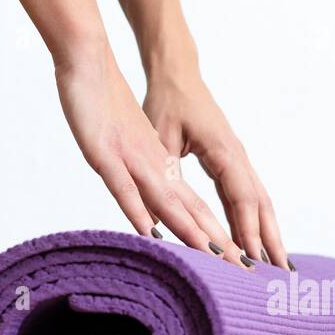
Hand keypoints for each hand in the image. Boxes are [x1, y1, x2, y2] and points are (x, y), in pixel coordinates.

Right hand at [54, 53, 250, 268]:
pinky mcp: (105, 154)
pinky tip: (152, 231)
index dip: (216, 236)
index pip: (194, 209)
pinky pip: (125, 186)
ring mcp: (131, 159)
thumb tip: (154, 221)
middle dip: (219, 243)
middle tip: (244, 271)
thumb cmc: (103, 106)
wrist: (90, 62)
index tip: (238, 263)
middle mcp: (153, 166)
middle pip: (192, 211)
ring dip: (193, 231)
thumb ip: (140, 183)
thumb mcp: (125, 150)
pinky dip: (139, 210)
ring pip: (168, 201)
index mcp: (159, 167)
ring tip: (219, 258)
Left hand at [143, 74, 291, 269]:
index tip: (252, 259)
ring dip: (268, 235)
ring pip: (259, 203)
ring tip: (277, 266)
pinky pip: (247, 198)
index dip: (246, 230)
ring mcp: (238, 161)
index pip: (240, 198)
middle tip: (281, 275)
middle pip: (261, 205)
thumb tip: (158, 214)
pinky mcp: (232, 164)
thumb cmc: (166, 104)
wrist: (177, 77)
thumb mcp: (160, 139)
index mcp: (224, 152)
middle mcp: (238, 157)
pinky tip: (254, 243)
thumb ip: (164, 174)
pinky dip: (254, 222)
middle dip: (270, 240)